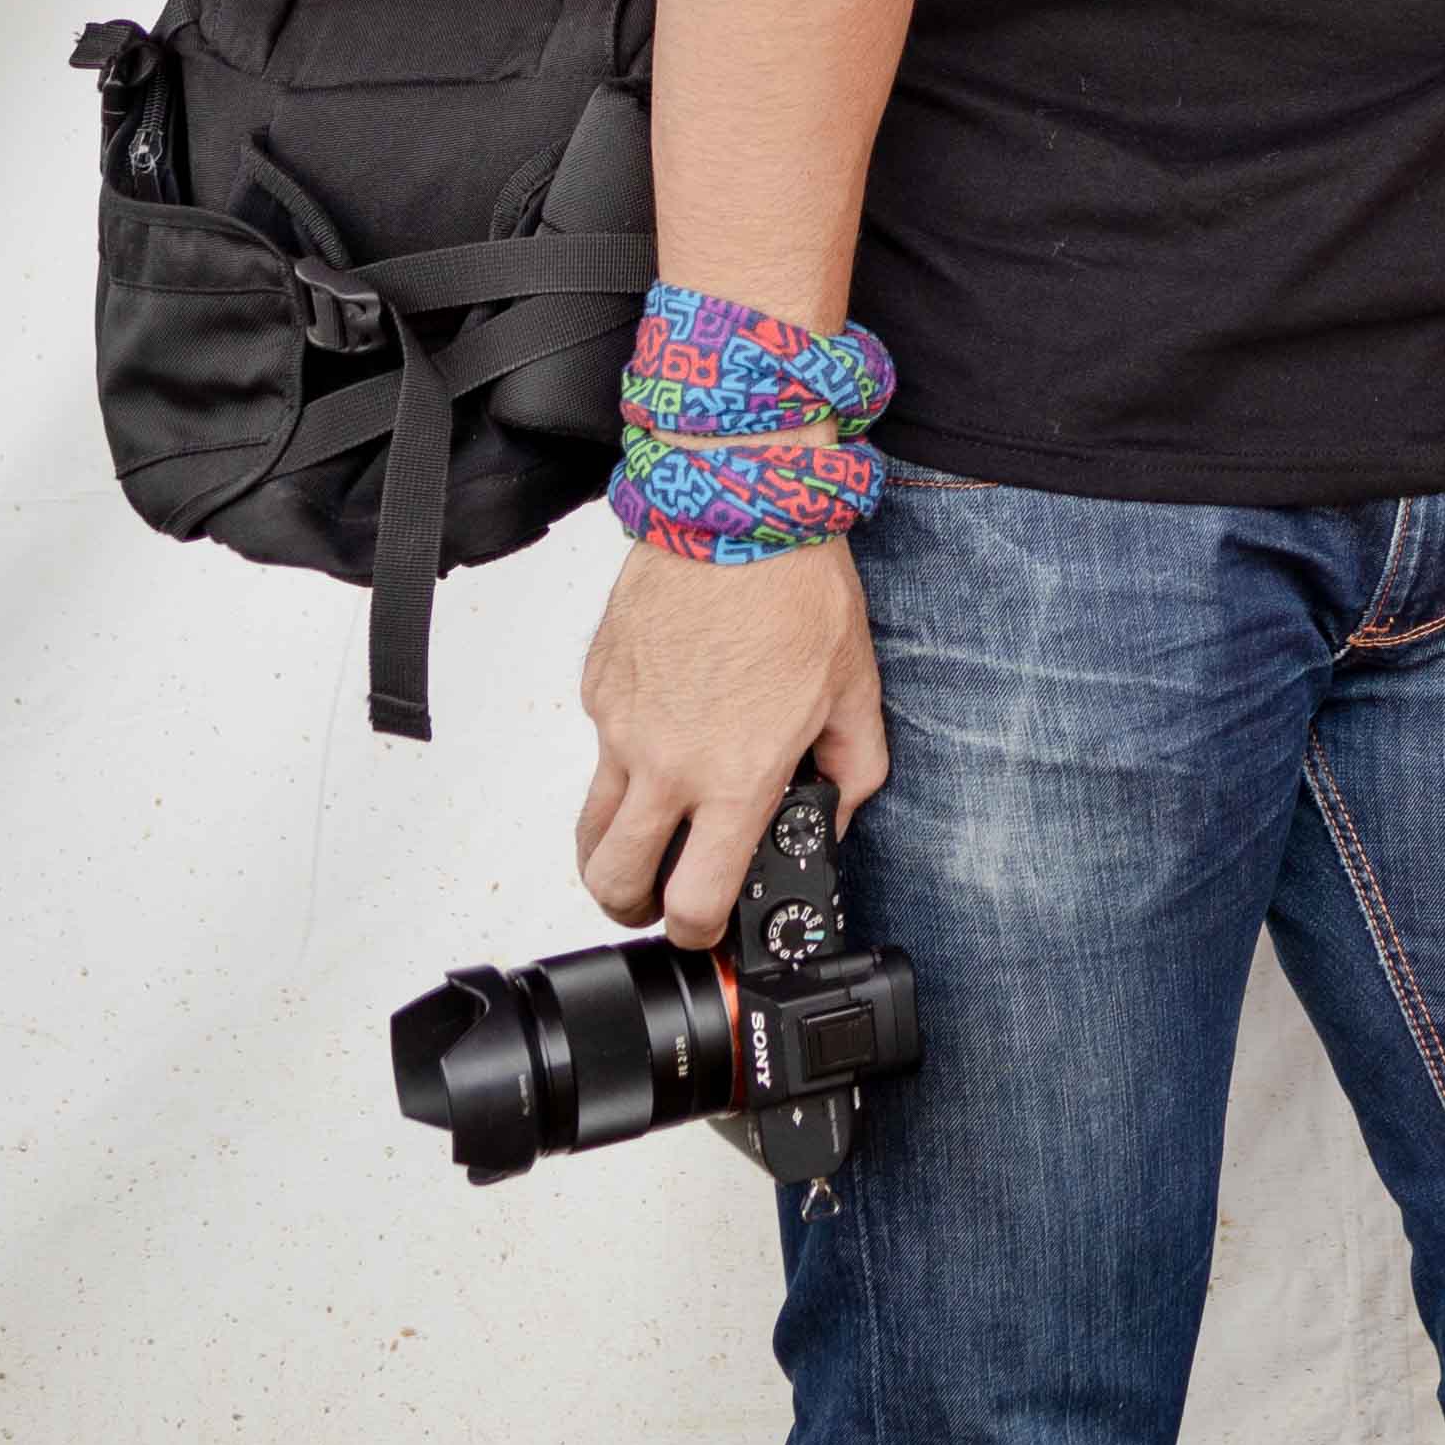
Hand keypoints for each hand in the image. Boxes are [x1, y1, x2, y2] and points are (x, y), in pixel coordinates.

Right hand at [576, 535, 886, 945]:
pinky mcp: (596, 689)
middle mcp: (666, 764)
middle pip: (612, 879)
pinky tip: (664, 732)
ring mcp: (618, 728)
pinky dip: (622, 761)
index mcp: (735, 776)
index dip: (695, 933)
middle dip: (632, 907)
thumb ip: (852, 769)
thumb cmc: (796, 591)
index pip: (693, 898)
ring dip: (610, 851)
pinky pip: (597, 750)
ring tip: (645, 845)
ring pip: (589, 825)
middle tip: (656, 901)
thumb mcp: (855, 690)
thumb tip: (836, 817)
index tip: (704, 930)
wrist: (733, 511)